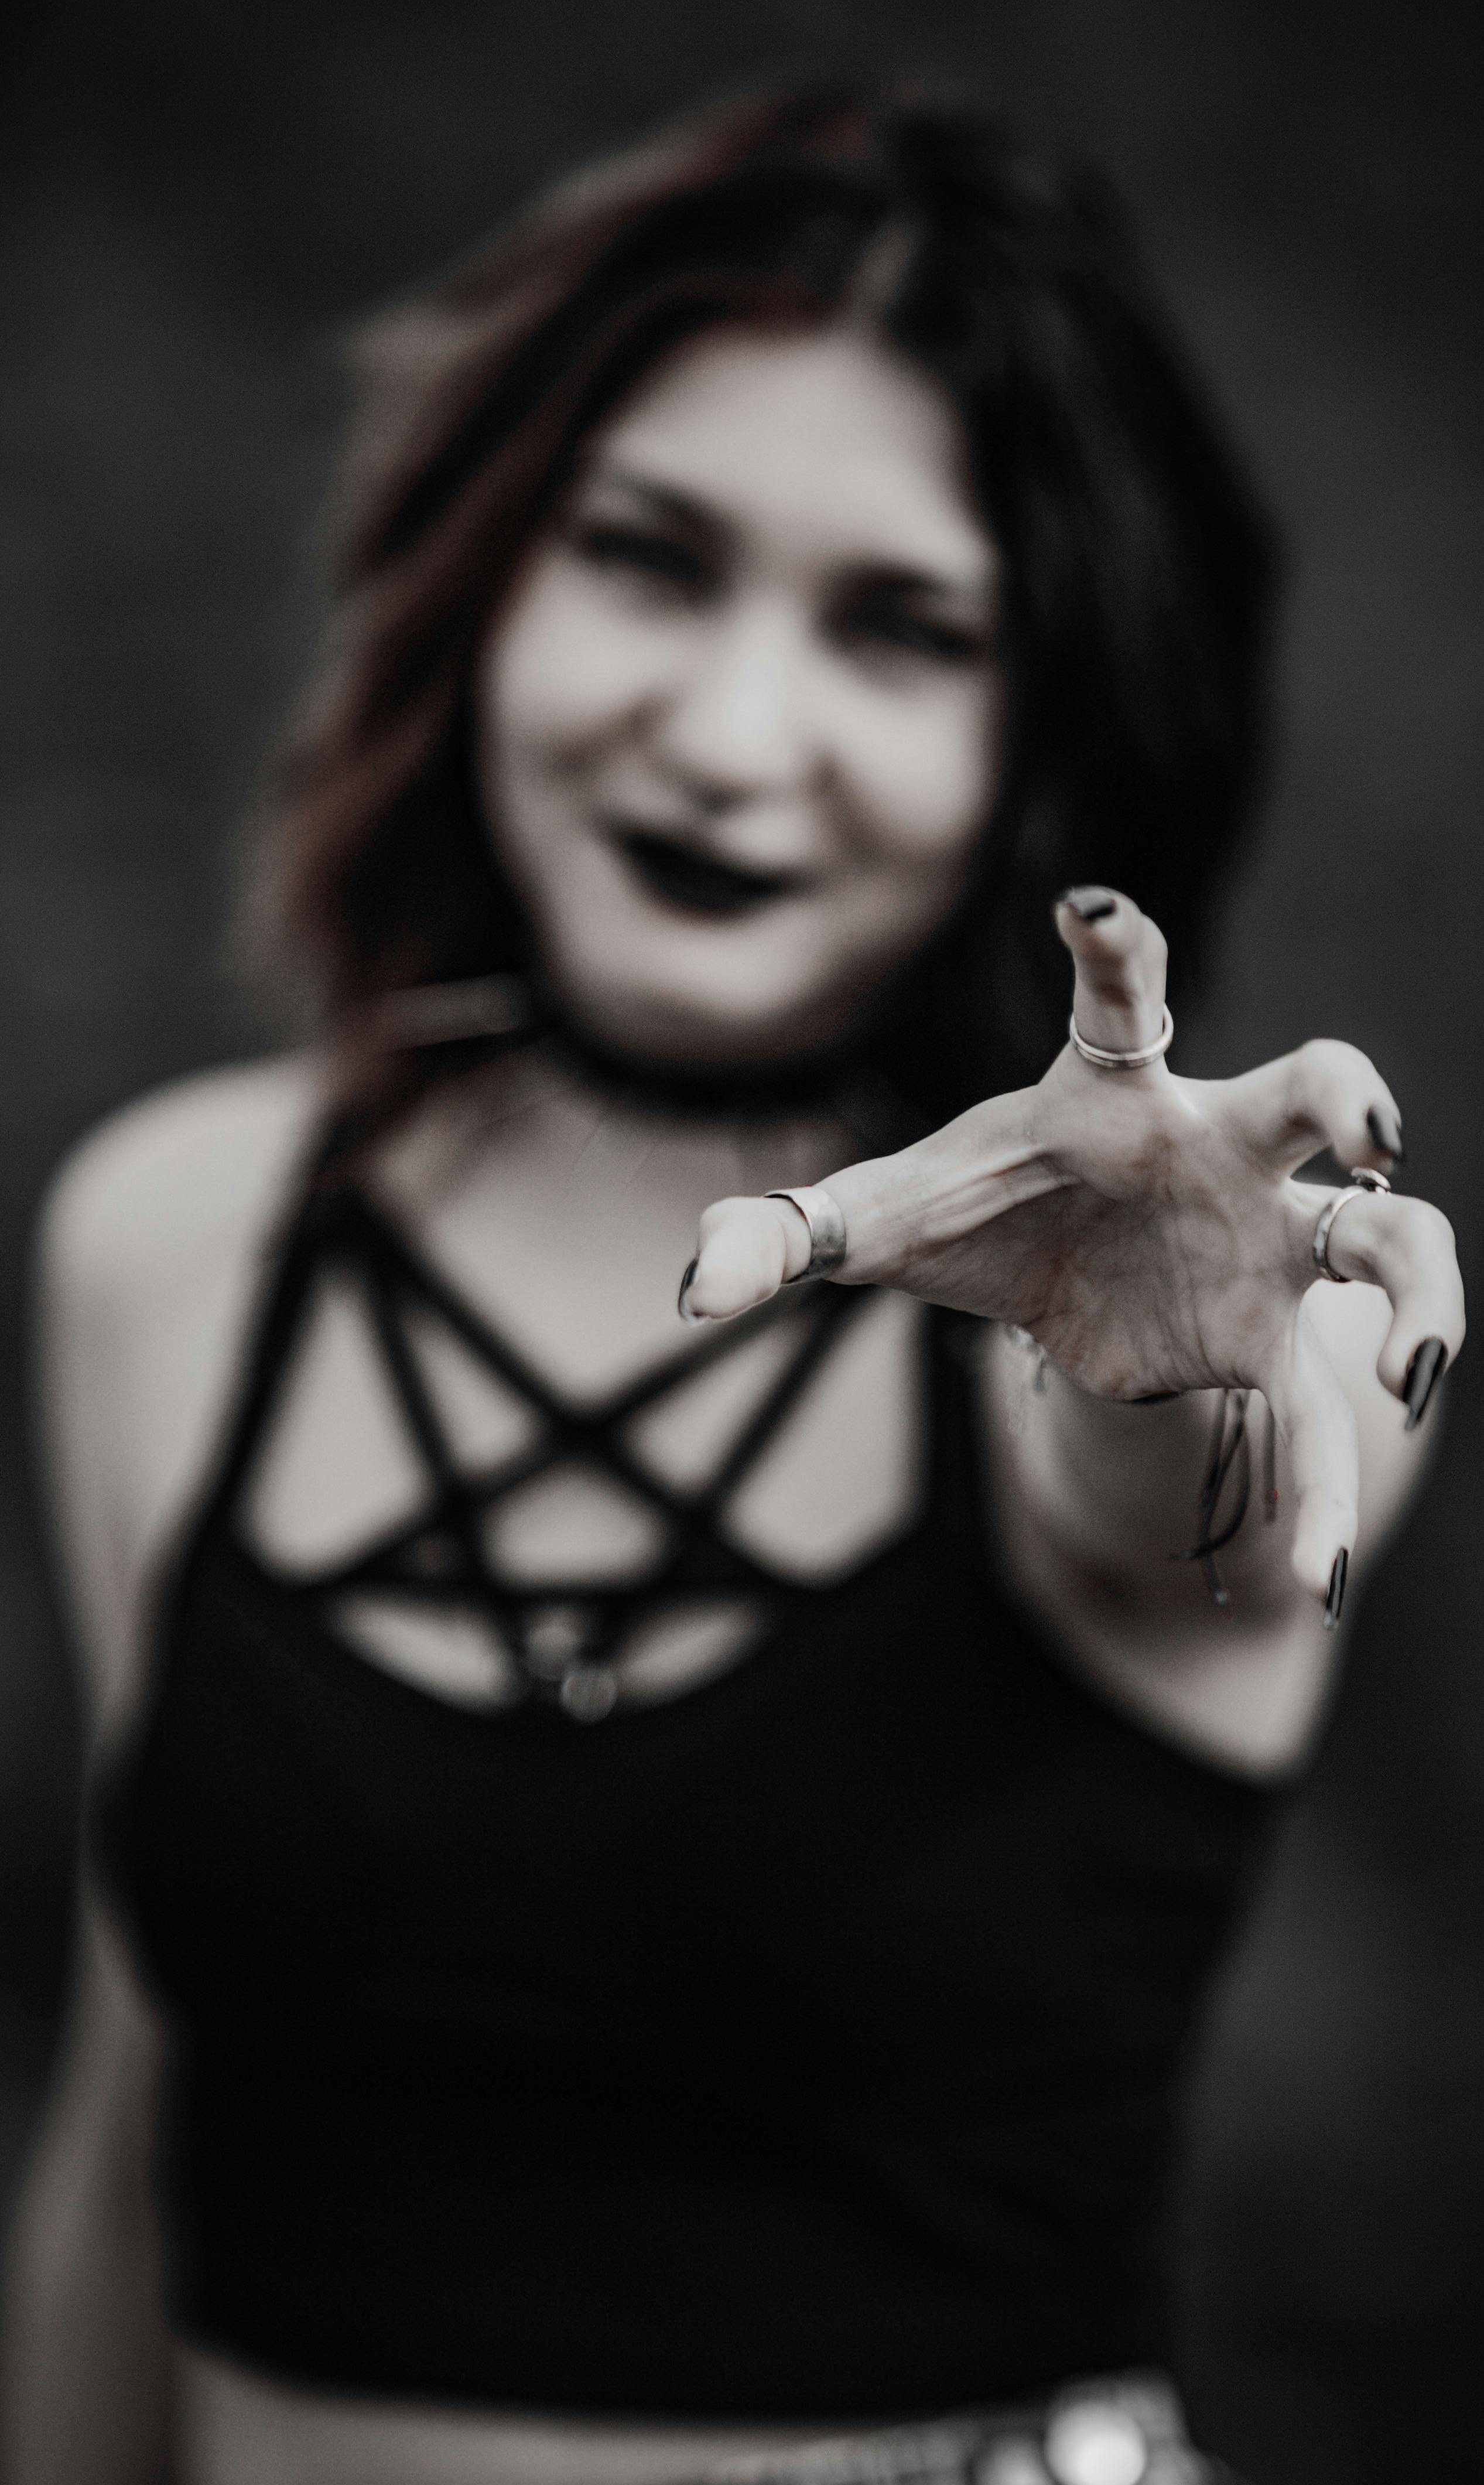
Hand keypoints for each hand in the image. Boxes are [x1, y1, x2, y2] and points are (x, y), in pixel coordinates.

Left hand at [682, 889, 1464, 1607]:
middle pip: (1313, 1092)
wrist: (1055, 1297)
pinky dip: (1328, 1495)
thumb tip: (691, 1286)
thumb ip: (787, 1233)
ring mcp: (1267, 1242)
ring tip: (1415, 1368)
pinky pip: (1323, 1418)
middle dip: (1357, 1096)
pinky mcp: (1273, 1344)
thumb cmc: (983, 1216)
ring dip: (1423, 1293)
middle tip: (1375, 1137)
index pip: (1122, 996)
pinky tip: (1311, 1580)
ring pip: (1388, 1241)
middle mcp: (1218, 1146)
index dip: (1113, 943)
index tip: (1088, 904)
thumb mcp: (880, 1220)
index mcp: (1112, 1089)